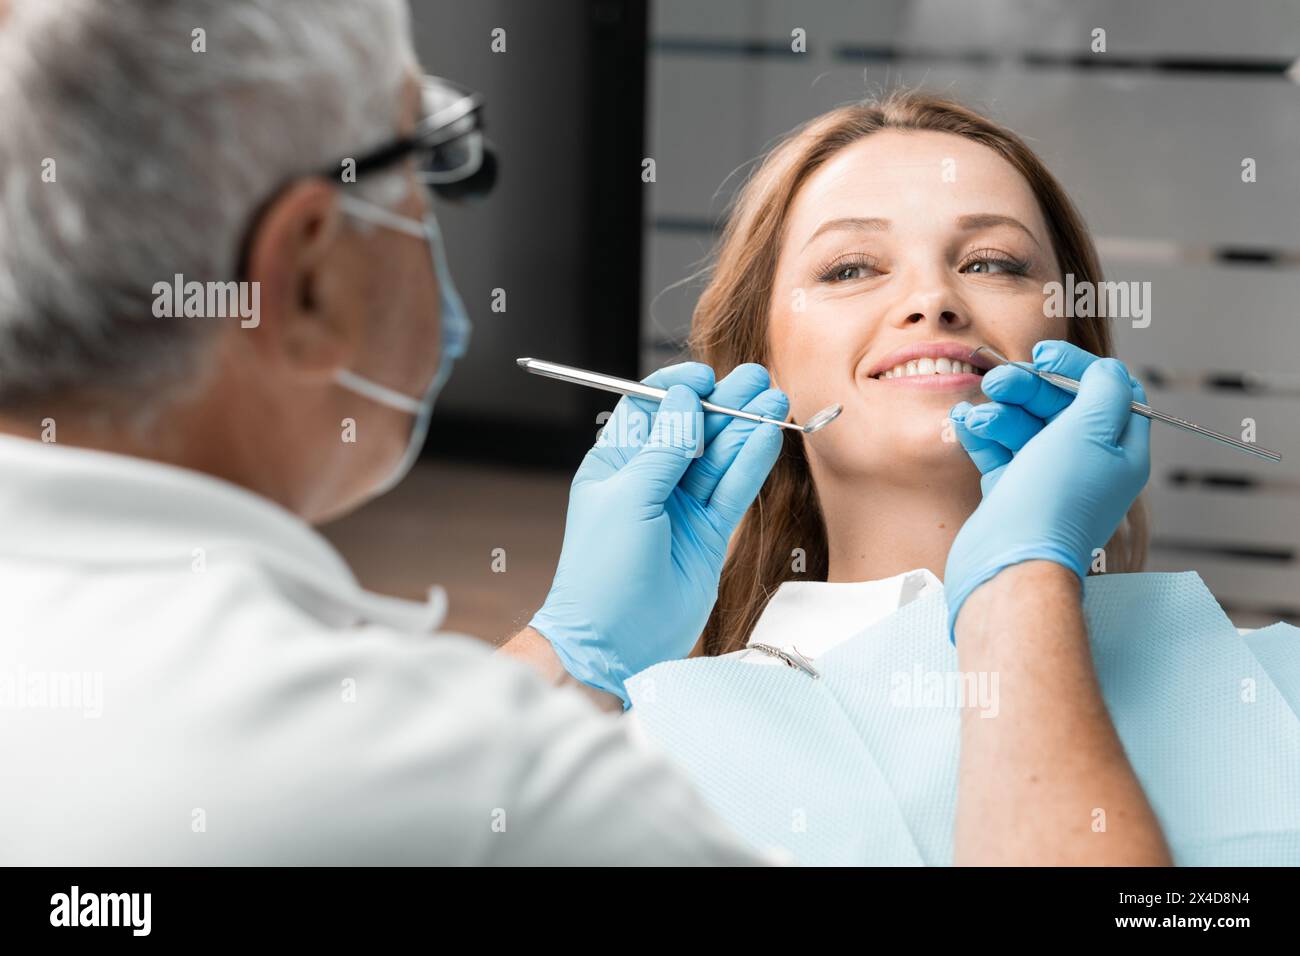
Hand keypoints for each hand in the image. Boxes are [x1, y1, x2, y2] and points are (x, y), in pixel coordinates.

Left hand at [529, 362, 787, 705]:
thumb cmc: (603, 573)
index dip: (677, 389)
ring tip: (773, 400)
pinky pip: (734, 489)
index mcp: (616, 463)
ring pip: (719, 457)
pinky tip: (768, 436)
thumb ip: (664, 448)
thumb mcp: (629, 498)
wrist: (615, 642)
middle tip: (755, 380)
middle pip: (693, 428)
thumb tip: (684, 398)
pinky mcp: (710, 532)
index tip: (702, 379)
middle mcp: (651, 479)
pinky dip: (752, 463)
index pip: (650, 410)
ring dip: (745, 427)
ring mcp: (682, 506)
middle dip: (723, 402)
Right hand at [944, 341, 1149, 639]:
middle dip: (1028, 387)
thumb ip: (1104, 388)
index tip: (1044, 355)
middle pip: (1060, 405)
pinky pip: (997, 450)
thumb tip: (1105, 370)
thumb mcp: (1091, 429)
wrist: (1011, 561)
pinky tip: (964, 422)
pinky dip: (981, 433)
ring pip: (1024, 425)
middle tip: (999, 381)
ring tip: (977, 416)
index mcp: (1119, 451)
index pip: (1110, 391)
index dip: (1078, 367)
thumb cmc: (1054, 500)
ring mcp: (1046, 480)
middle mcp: (1086, 464)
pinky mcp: (1010, 493)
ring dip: (999, 412)